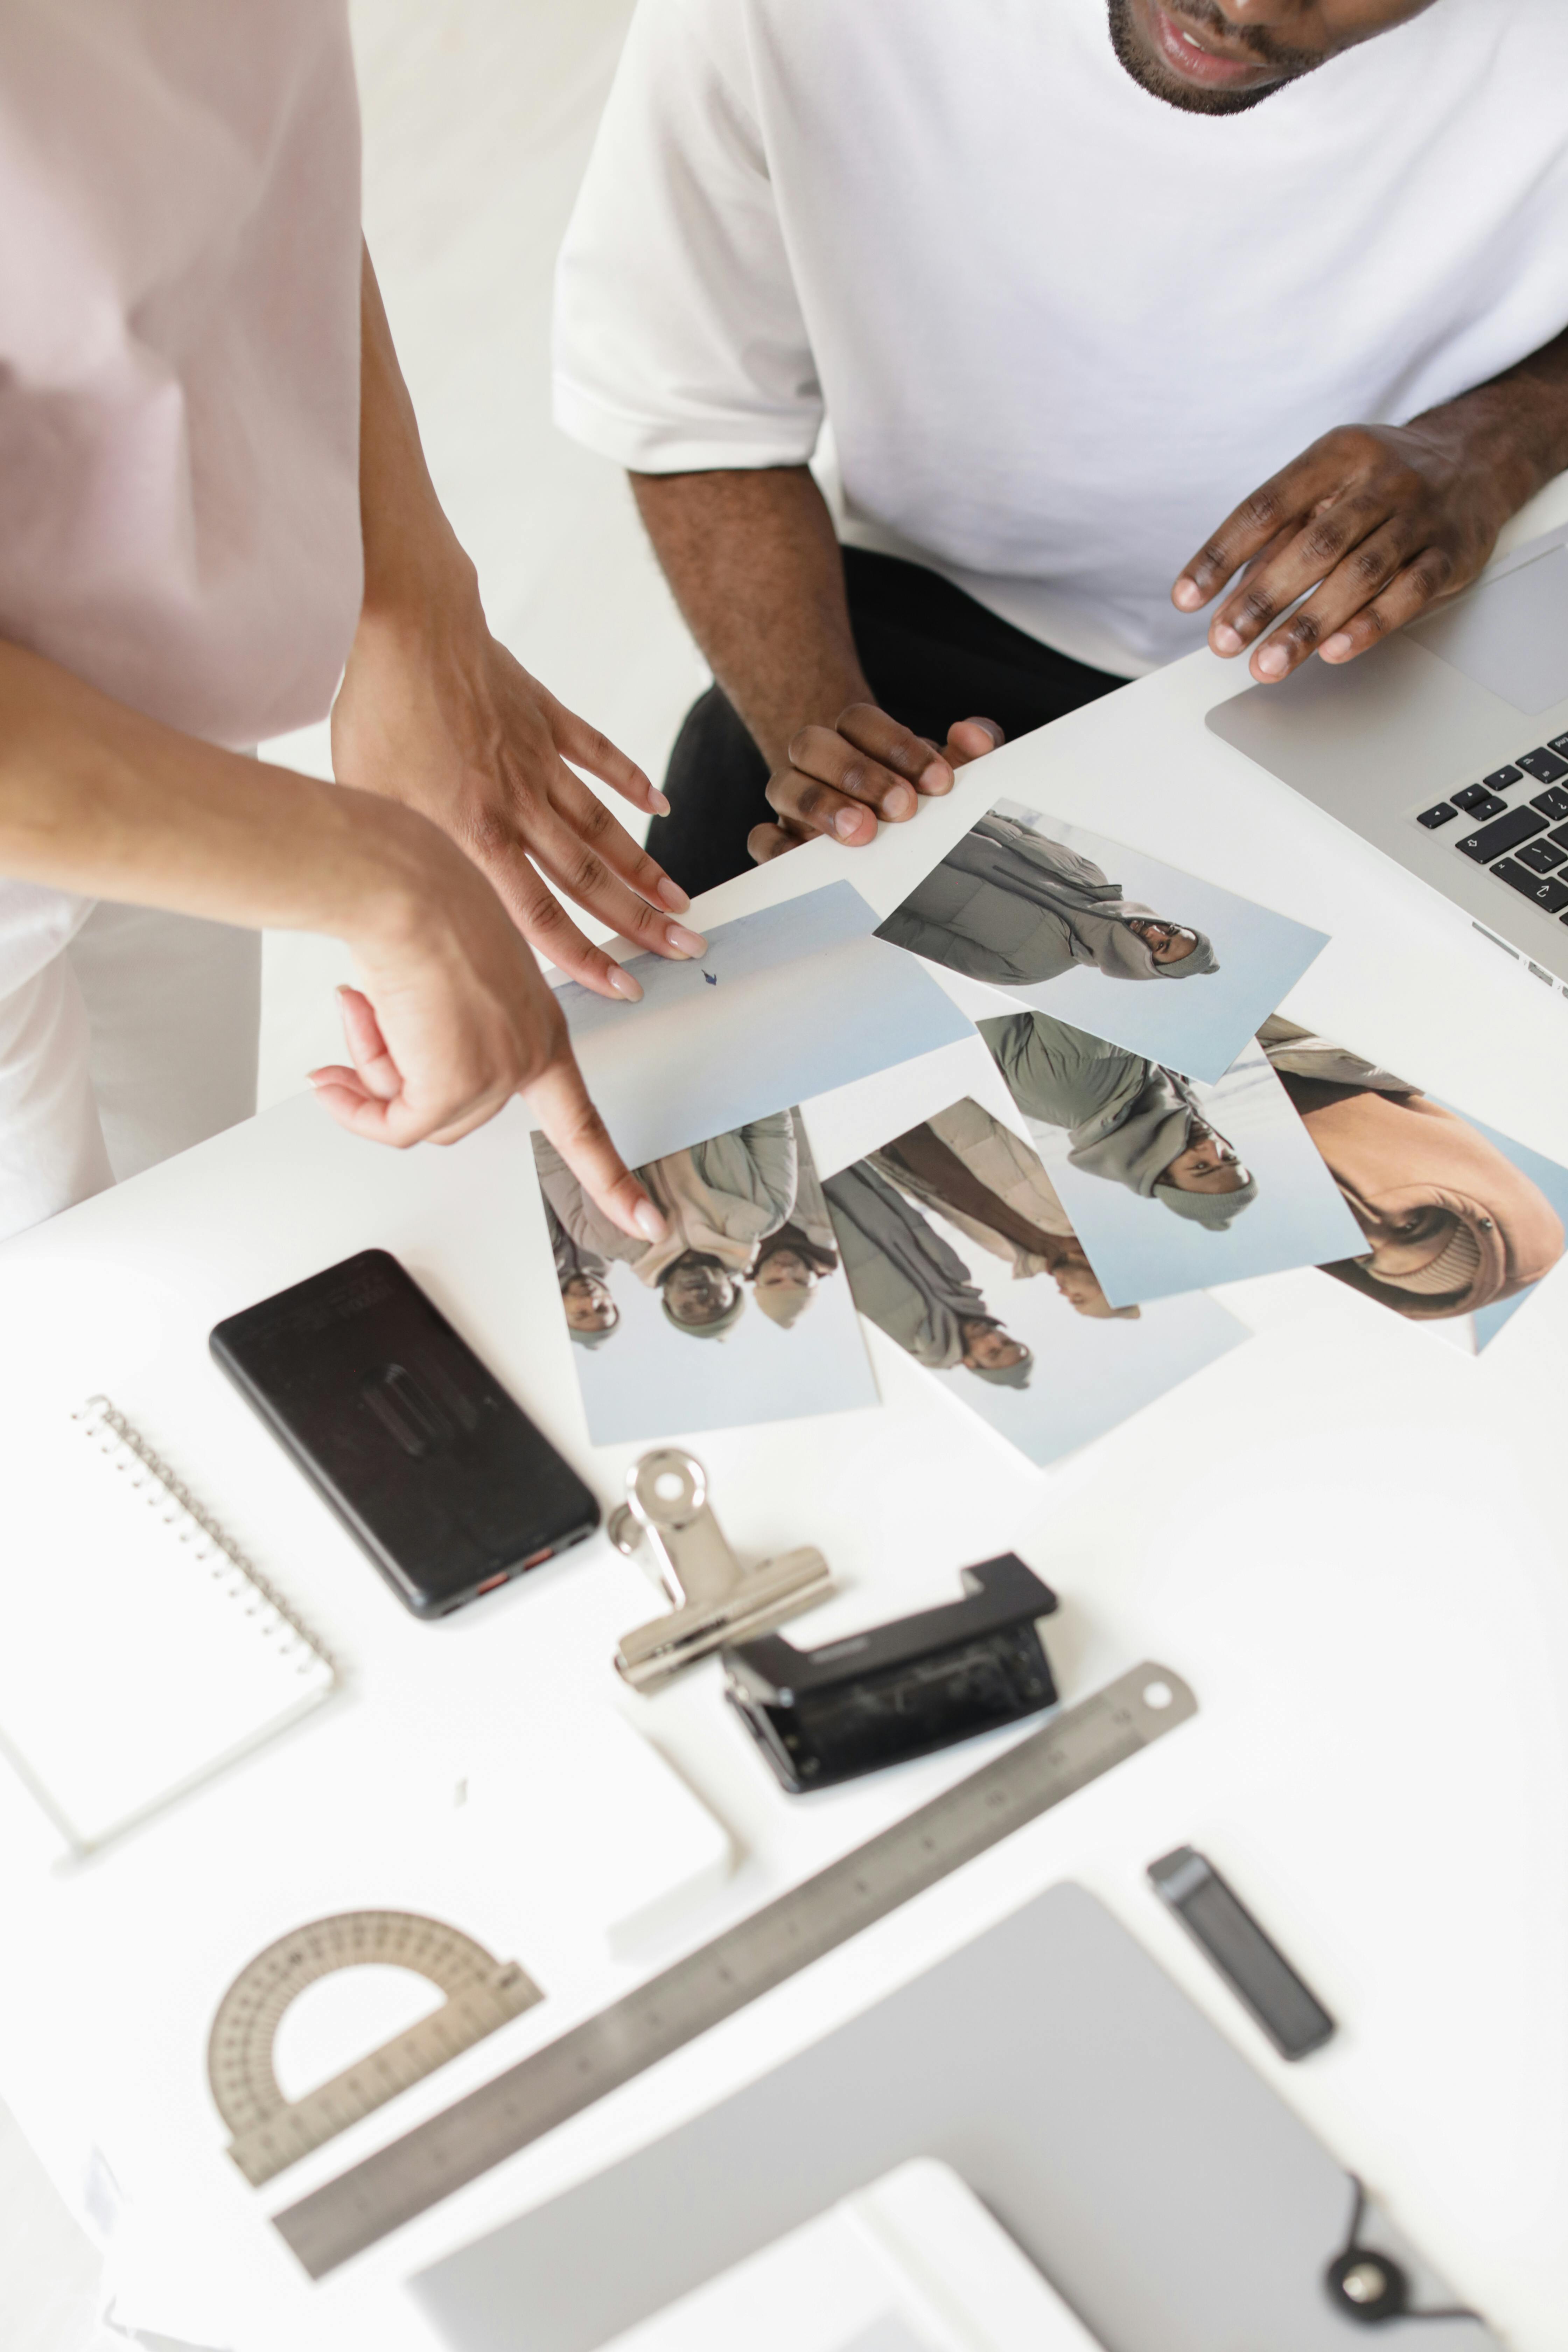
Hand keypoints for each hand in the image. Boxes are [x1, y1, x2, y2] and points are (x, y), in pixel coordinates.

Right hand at [308, 800, 664, 1240]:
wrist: (402, 887)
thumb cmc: (421, 908)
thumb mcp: (443, 984)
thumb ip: (431, 1043)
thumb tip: (377, 1088)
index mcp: (540, 1028)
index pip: (584, 1122)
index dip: (612, 1178)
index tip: (649, 1223)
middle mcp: (528, 1053)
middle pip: (456, 1114)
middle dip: (393, 1078)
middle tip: (364, 1024)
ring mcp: (497, 1072)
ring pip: (420, 1118)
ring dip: (373, 1075)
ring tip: (364, 1009)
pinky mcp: (454, 1083)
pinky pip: (394, 1125)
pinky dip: (357, 1106)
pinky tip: (336, 1067)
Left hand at [332, 590, 704, 1000]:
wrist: (401, 622)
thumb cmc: (374, 714)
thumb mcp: (371, 808)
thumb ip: (407, 862)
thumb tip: (411, 916)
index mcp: (474, 835)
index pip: (539, 916)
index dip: (585, 958)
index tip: (623, 985)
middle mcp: (517, 806)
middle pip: (588, 878)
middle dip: (639, 922)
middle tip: (683, 948)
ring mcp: (537, 759)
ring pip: (602, 827)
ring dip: (644, 868)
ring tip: (679, 900)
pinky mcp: (543, 716)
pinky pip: (598, 754)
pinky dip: (632, 780)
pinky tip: (661, 806)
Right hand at [748, 705, 1002, 863]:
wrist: (886, 842)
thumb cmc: (917, 801)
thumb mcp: (948, 776)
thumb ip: (972, 752)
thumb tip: (973, 736)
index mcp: (854, 737)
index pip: (860, 721)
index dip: (899, 746)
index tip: (940, 784)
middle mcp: (816, 762)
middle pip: (812, 743)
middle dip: (858, 773)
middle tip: (902, 808)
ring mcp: (791, 800)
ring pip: (782, 785)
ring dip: (820, 805)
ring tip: (861, 832)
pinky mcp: (778, 841)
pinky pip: (760, 838)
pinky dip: (776, 846)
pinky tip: (807, 858)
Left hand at [1171, 421, 1512, 683]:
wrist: (1475, 458)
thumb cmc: (1378, 482)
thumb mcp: (1327, 484)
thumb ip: (1278, 535)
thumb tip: (1223, 597)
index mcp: (1335, 456)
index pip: (1266, 507)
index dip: (1221, 554)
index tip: (1186, 598)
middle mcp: (1380, 480)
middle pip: (1313, 545)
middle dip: (1263, 598)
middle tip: (1225, 642)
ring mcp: (1420, 515)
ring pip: (1359, 574)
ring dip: (1309, 625)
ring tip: (1268, 663)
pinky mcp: (1452, 552)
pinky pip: (1409, 591)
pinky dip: (1370, 624)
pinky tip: (1335, 651)